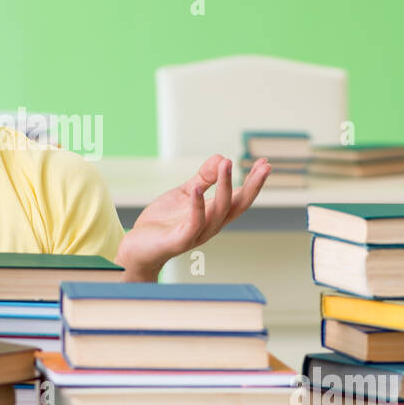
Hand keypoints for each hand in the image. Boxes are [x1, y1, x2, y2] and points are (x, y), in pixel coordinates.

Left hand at [115, 156, 270, 279]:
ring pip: (219, 211)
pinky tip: (198, 188)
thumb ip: (203, 178)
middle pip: (238, 205)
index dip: (254, 181)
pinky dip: (197, 205)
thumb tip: (221, 157)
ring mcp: (198, 234)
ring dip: (224, 186)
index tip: (265, 162)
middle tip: (265, 165)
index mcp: (214, 215)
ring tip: (226, 163)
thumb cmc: (163, 223)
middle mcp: (211, 226)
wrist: (138, 248)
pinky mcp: (180, 240)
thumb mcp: (185, 194)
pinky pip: (194, 223)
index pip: (240, 197)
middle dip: (253, 186)